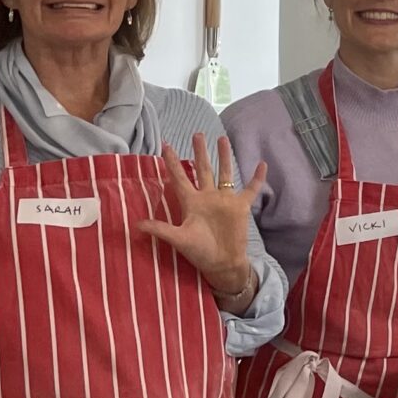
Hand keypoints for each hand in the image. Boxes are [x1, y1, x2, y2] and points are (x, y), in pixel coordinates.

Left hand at [135, 134, 266, 289]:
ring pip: (224, 173)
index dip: (172, 162)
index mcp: (191, 202)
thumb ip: (160, 229)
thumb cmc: (199, 252)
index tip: (165, 145)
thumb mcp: (178, 239)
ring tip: (222, 139)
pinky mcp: (240, 206)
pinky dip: (257, 178)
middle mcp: (207, 197)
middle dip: (199, 152)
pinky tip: (262, 165)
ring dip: (224, 157)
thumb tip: (136, 225)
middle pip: (202, 169)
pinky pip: (250, 189)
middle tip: (197, 134)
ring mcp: (224, 200)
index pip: (179, 177)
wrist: (223, 263)